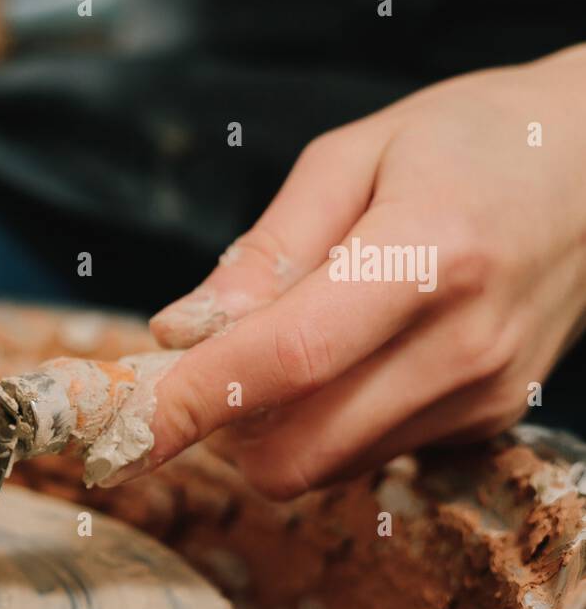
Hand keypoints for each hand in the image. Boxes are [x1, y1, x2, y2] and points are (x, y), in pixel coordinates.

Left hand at [118, 44, 585, 498]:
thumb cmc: (472, 142)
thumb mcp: (354, 155)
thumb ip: (264, 251)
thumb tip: (180, 332)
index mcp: (429, 255)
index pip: (288, 358)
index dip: (194, 401)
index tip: (124, 427)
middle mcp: (463, 345)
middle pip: (296, 450)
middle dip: (223, 429)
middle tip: (202, 367)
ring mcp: (481, 396)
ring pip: (324, 467)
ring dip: (273, 428)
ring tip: (286, 344)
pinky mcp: (484, 424)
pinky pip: (365, 455)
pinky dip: (326, 424)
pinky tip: (351, 357)